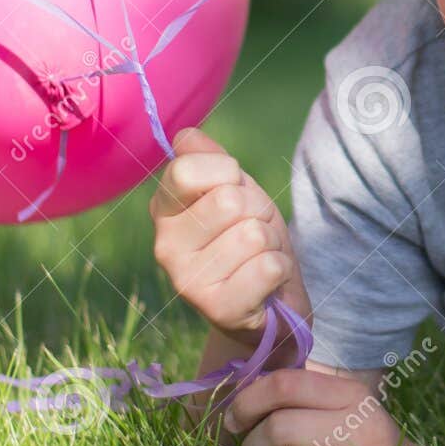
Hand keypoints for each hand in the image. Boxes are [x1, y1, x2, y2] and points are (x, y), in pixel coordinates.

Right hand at [150, 127, 310, 352]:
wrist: (268, 305)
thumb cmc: (250, 240)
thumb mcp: (236, 191)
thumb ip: (211, 160)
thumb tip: (186, 136)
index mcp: (165, 210)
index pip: (186, 169)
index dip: (226, 173)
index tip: (233, 191)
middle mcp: (165, 246)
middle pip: (230, 200)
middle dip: (258, 211)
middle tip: (254, 233)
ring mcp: (187, 280)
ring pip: (253, 234)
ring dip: (270, 243)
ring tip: (258, 259)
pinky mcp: (217, 309)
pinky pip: (268, 266)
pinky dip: (279, 269)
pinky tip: (265, 283)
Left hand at [224, 367, 402, 445]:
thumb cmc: (354, 442)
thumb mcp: (337, 410)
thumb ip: (296, 397)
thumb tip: (238, 394)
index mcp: (353, 395)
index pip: (286, 384)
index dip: (248, 400)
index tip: (233, 418)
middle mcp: (361, 426)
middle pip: (279, 427)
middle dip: (252, 443)